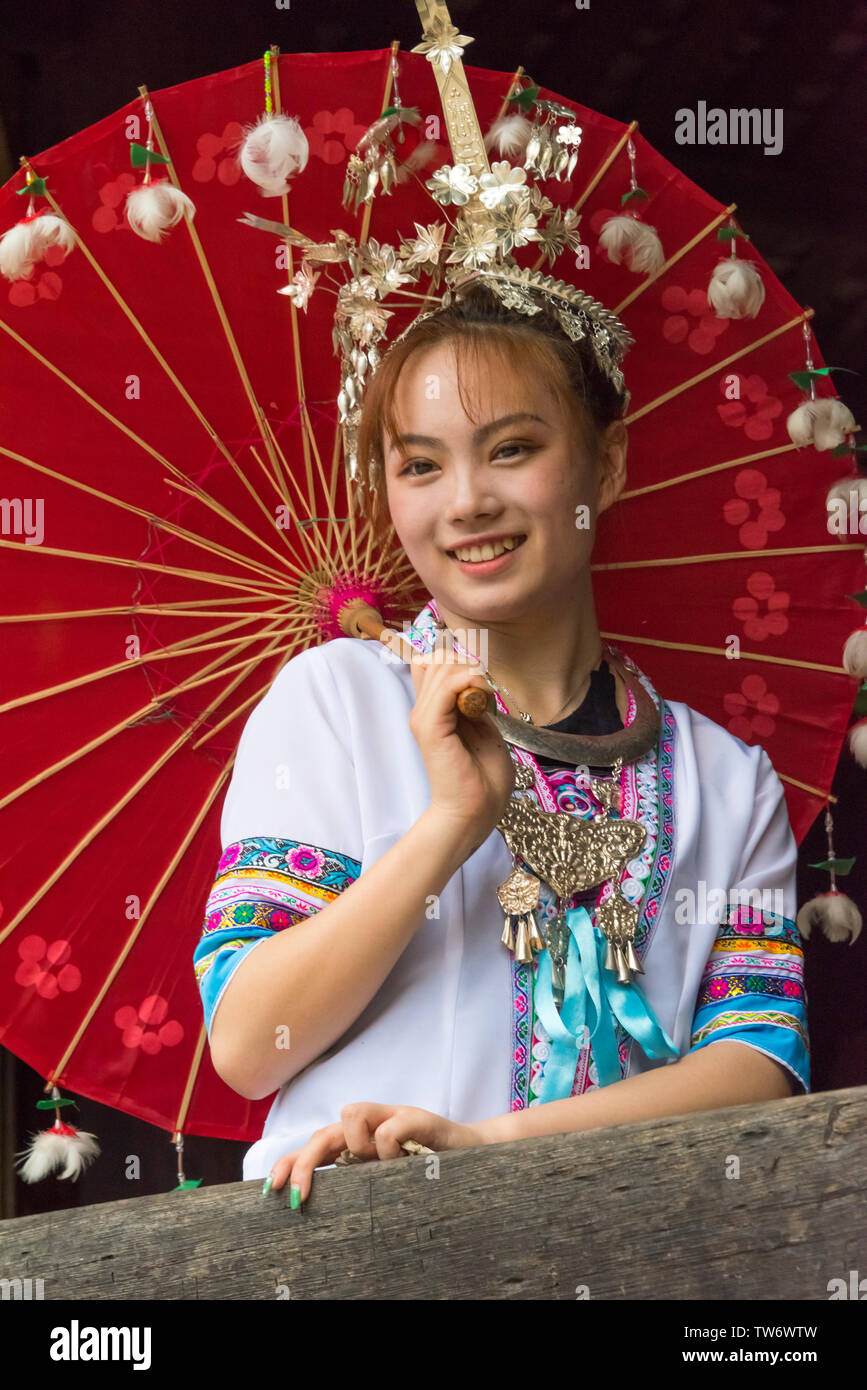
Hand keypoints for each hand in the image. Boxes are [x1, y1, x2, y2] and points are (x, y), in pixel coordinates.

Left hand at [265, 1101, 484, 1203]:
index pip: (313, 1146)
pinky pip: (387, 1128)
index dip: (289, 1163)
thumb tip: (316, 1207)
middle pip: (323, 1131)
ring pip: (350, 1114)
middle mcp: (369, 1123)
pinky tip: (404, 1159)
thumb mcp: (384, 1181)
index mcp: (357, 1141)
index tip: (270, 1190)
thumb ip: (356, 1184)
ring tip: (377, 1166)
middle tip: (299, 1199)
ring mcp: (391, 1115)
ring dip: (356, 1146)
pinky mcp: (415, 1116)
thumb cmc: (425, 1170)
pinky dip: (389, 1147)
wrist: (473, 1153)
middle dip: (304, 1163)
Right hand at [407, 637, 514, 842]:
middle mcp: (423, 710)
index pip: (431, 661)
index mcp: (433, 710)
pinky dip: (470, 682)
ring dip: (473, 673)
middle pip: (439, 658)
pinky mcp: (430, 726)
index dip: (457, 658)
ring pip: (443, 665)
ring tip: (487, 699)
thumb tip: (477, 677)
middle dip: (469, 664)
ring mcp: (423, 717)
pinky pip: (448, 685)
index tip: (483, 678)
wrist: (475, 810)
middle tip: (489, 691)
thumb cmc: (483, 777)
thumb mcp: (484, 728)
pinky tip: (484, 700)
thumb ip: (475, 702)